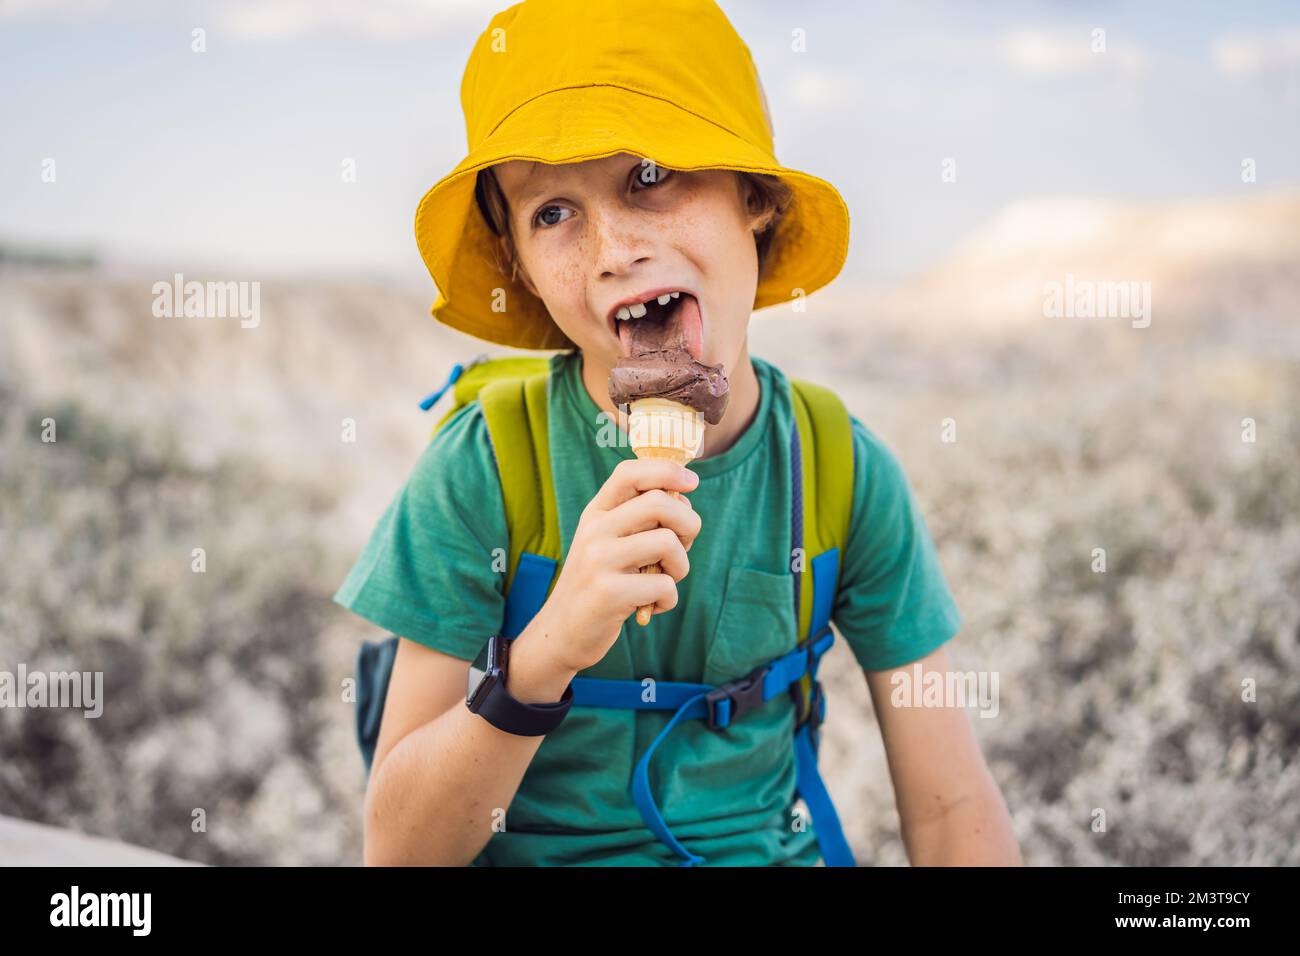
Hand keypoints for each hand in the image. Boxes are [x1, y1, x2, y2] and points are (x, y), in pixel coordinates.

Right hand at [531, 458, 700, 673]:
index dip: (667, 470)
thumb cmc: (599, 583)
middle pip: (660, 502)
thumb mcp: (608, 542)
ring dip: (681, 565)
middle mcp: (594, 531)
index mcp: (596, 513)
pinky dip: (669, 599)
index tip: (691, 482)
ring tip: (666, 579)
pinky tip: (652, 606)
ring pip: (669, 543)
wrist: (562, 631)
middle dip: (689, 523)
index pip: (630, 473)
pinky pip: (665, 586)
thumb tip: (684, 497)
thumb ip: (640, 519)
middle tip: (683, 545)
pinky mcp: (609, 594)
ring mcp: (599, 561)